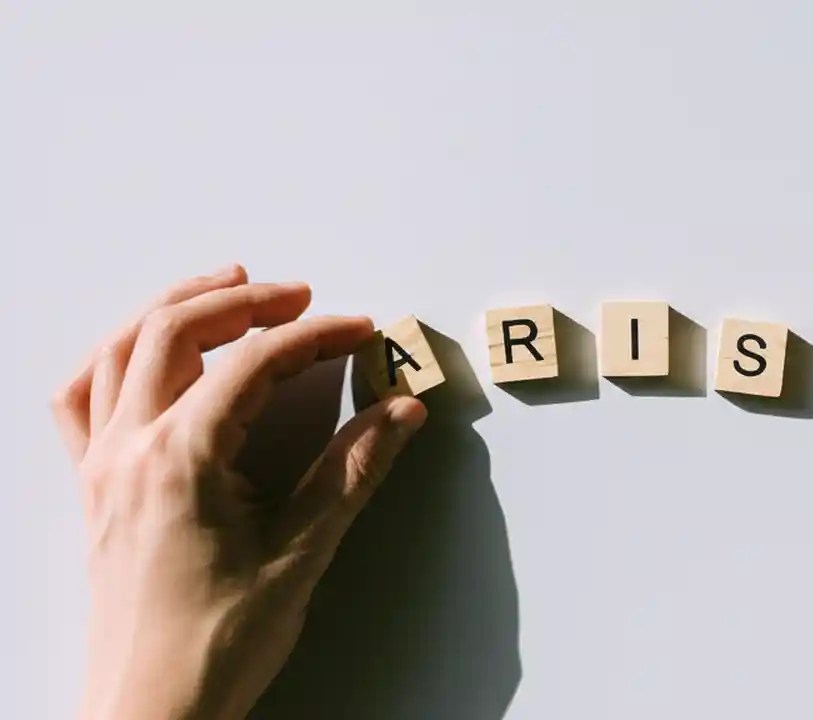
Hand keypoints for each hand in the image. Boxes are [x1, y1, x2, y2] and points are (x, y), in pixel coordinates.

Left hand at [51, 266, 426, 719]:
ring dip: (175, 307)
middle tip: (300, 297)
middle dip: (244, 301)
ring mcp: (102, 466)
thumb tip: (398, 412)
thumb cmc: (215, 645)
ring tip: (225, 287)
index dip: (317, 336)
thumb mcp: (300, 553)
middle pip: (175, 331)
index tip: (359, 331)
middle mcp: (129, 449)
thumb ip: (351, 470)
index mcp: (181, 458)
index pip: (255, 363)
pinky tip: (141, 353)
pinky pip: (80, 398)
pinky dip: (113, 358)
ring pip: (122, 350)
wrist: (152, 711)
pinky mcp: (94, 488)